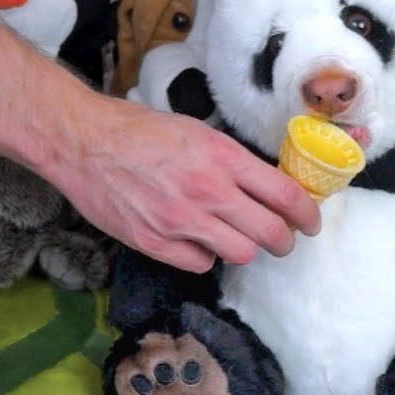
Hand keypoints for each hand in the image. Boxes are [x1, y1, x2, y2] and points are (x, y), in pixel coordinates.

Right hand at [47, 98, 319, 272]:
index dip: (307, 214)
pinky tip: (198, 240)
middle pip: (270, 234)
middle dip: (284, 241)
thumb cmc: (140, 131)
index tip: (311, 222)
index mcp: (222, 157)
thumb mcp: (198, 133)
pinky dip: (205, 256)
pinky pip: (200, 264)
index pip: (285, 195)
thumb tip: (267, 186)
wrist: (84, 142)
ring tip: (237, 238)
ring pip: (240, 254)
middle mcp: (207, 191)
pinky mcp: (154, 242)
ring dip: (245, 249)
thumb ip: (233, 161)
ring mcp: (180, 221)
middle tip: (282, 239)